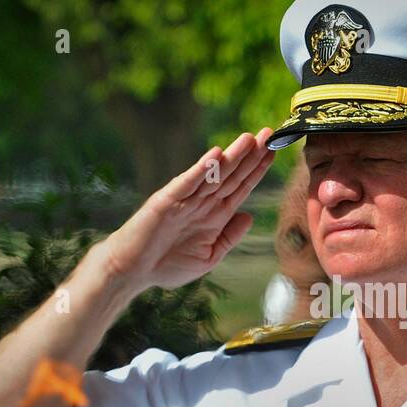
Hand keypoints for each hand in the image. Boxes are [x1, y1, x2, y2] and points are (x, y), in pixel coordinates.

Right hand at [102, 129, 274, 292]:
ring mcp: (185, 200)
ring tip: (250, 139)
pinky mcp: (166, 201)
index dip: (258, 170)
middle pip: (232, 175)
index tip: (275, 152)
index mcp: (215, 215)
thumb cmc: (167, 265)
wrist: (132, 271)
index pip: (241, 187)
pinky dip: (201, 170)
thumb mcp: (208, 256)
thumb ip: (229, 237)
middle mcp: (202, 203)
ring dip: (232, 157)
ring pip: (214, 175)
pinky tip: (215, 156)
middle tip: (271, 134)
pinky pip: (187, 184)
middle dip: (251, 156)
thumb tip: (249, 216)